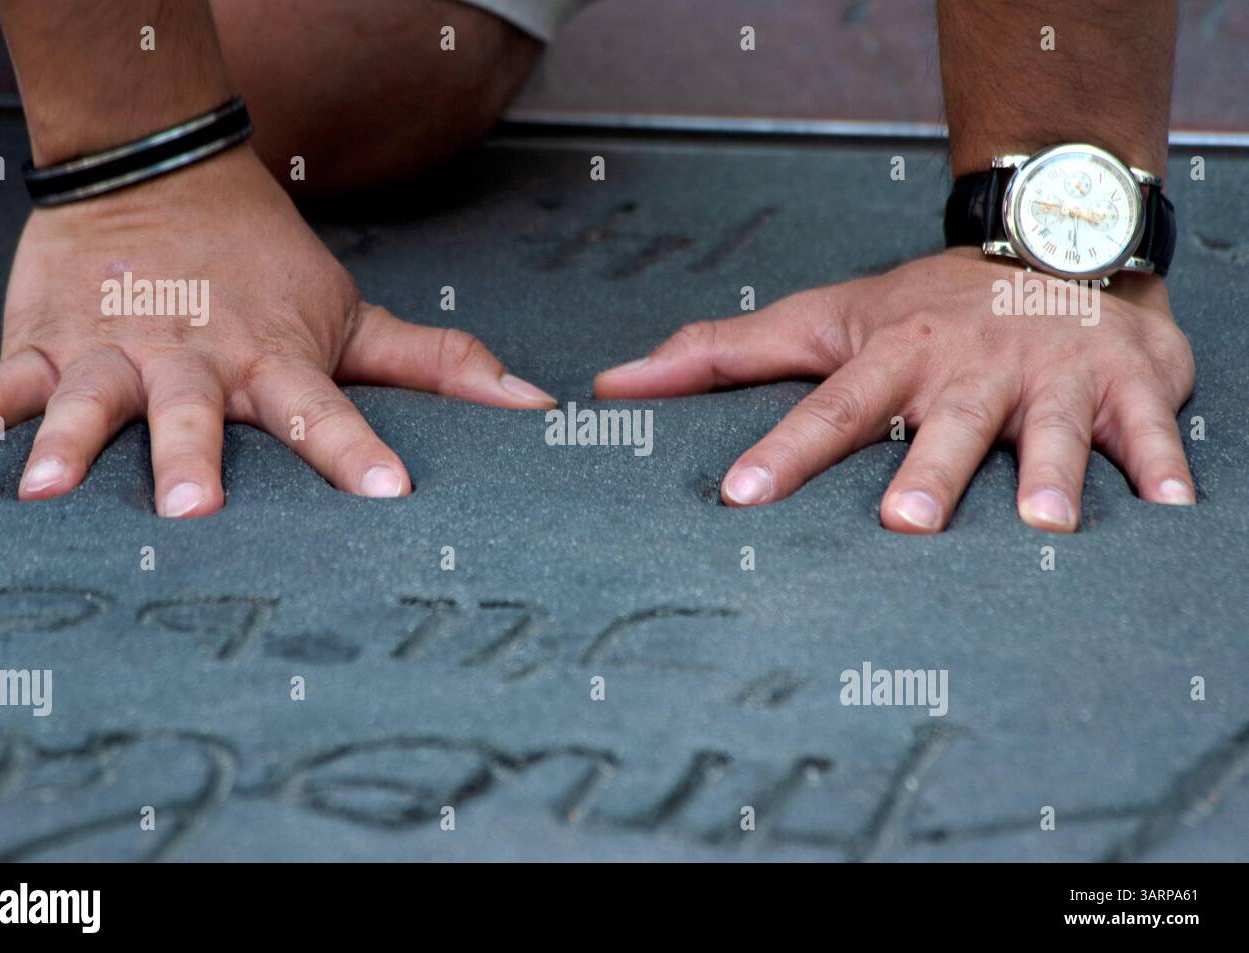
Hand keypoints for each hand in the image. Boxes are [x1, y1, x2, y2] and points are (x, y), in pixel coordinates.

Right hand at [0, 146, 553, 516]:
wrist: (166, 173)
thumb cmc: (269, 267)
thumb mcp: (353, 315)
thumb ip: (436, 364)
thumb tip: (531, 402)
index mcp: (274, 360)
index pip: (324, 413)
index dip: (357, 452)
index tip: (390, 495)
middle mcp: (196, 359)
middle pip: (194, 413)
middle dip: (190, 458)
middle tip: (192, 511)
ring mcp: (117, 348)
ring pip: (90, 397)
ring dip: (69, 441)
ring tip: (46, 490)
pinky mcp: (50, 338)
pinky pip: (6, 377)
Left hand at [594, 250, 1195, 532]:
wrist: (1051, 246)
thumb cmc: (925, 308)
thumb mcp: (821, 320)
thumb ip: (720, 353)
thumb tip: (612, 383)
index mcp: (894, 354)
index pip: (832, 408)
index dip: (786, 451)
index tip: (742, 497)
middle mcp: (969, 366)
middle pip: (945, 425)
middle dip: (929, 470)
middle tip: (903, 524)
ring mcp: (1051, 373)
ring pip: (1051, 428)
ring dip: (1051, 473)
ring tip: (1046, 526)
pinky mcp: (1128, 381)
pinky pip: (1148, 427)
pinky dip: (1163, 463)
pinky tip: (1172, 507)